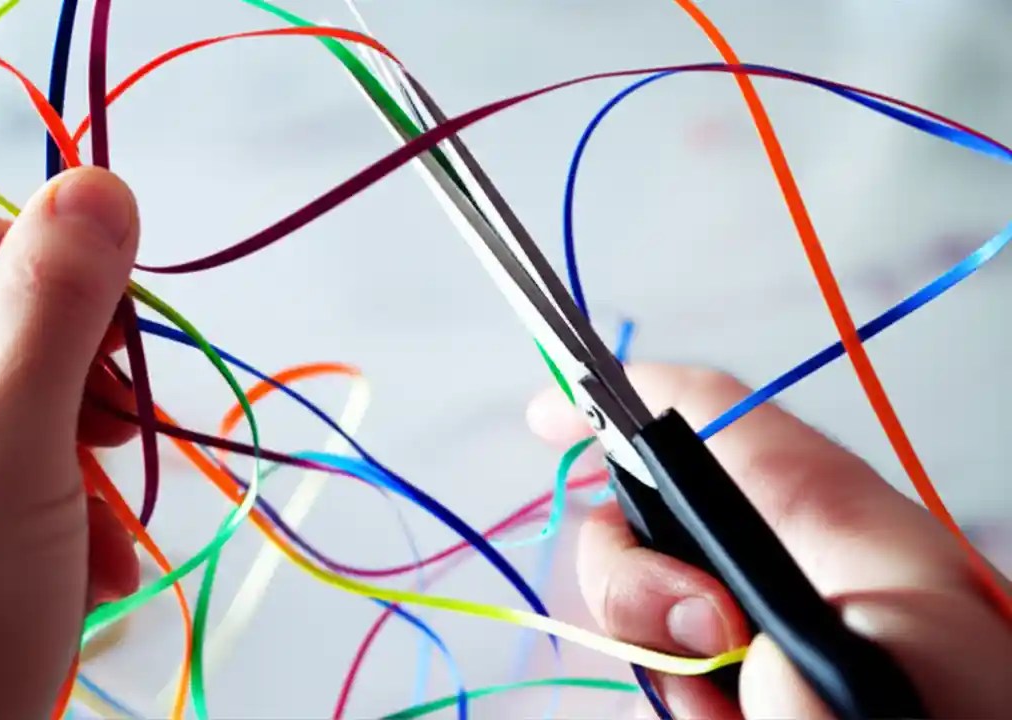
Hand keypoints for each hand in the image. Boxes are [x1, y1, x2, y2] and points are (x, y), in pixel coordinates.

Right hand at [528, 363, 1011, 717]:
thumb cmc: (979, 705)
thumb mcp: (928, 658)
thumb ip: (832, 654)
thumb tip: (764, 668)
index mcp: (825, 513)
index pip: (708, 415)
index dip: (619, 398)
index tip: (545, 413)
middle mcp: (773, 562)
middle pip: (645, 523)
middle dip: (631, 575)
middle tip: (703, 638)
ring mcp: (749, 629)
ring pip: (643, 616)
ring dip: (661, 661)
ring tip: (733, 709)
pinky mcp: (737, 687)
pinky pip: (665, 680)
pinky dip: (681, 706)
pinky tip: (726, 718)